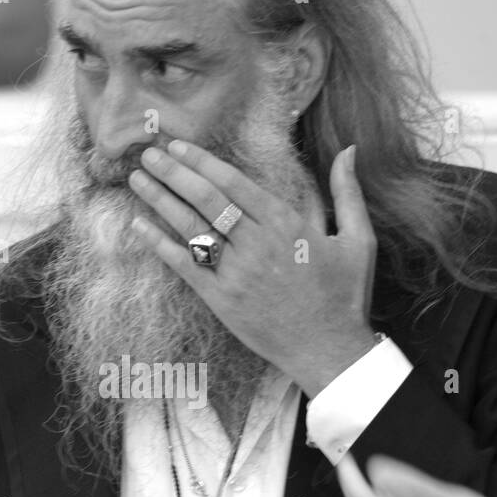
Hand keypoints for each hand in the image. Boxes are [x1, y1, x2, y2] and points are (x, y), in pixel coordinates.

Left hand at [128, 140, 376, 398]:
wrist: (330, 351)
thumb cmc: (345, 295)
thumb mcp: (359, 238)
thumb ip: (347, 192)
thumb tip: (349, 150)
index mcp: (286, 224)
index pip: (234, 183)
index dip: (202, 161)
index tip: (178, 145)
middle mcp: (256, 244)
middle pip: (206, 199)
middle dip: (173, 172)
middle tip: (147, 152)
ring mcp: (235, 274)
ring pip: (191, 228)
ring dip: (160, 200)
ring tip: (137, 178)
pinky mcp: (221, 301)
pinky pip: (184, 266)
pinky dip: (159, 244)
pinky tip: (138, 225)